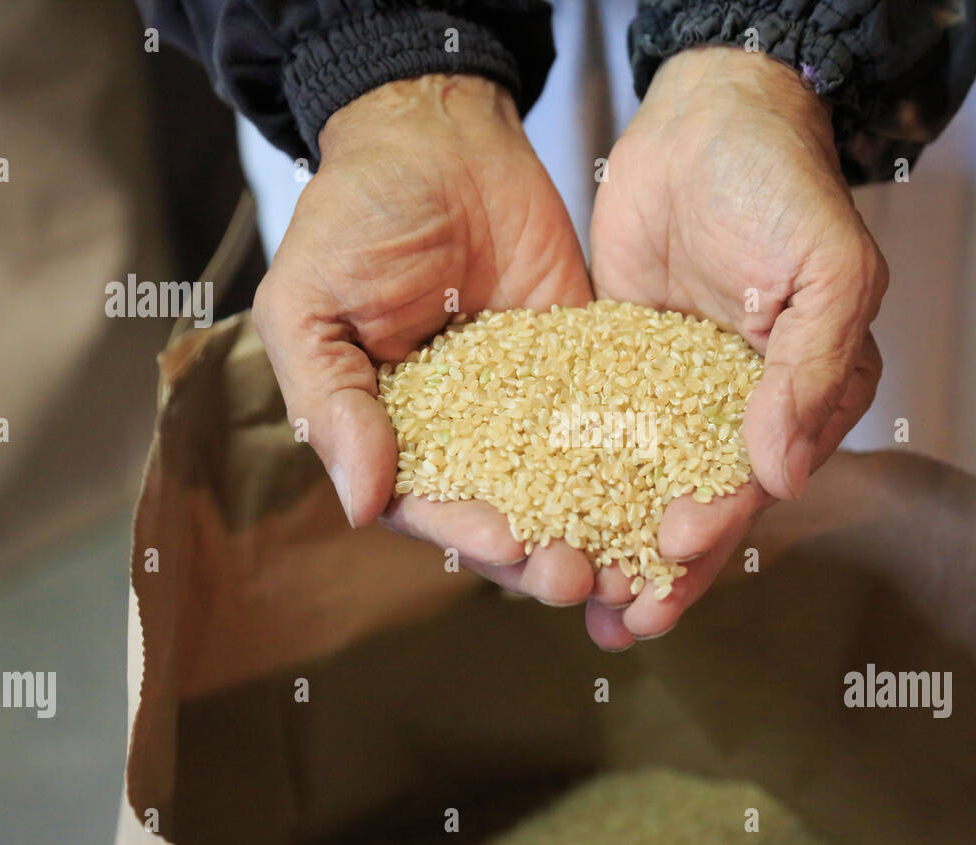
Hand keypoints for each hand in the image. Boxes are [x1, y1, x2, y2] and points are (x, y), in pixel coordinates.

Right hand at [252, 74, 596, 605]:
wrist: (438, 137)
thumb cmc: (354, 215)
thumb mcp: (309, 305)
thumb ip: (329, 402)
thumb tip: (361, 504)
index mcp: (391, 435)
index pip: (427, 506)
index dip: (463, 533)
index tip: (506, 544)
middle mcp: (463, 436)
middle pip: (504, 516)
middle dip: (539, 554)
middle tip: (579, 576)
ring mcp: (527, 408)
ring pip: (563, 488)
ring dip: (593, 529)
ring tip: (630, 561)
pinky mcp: (582, 371)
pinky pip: (608, 422)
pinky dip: (635, 463)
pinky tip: (666, 493)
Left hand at [587, 47, 887, 646]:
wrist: (710, 119)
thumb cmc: (783, 186)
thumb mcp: (826, 270)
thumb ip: (812, 369)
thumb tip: (783, 474)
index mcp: (801, 401)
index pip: (756, 484)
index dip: (717, 527)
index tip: (670, 556)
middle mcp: (739, 412)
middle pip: (698, 508)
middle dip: (659, 573)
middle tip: (618, 625)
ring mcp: (675, 396)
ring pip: (642, 488)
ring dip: (611, 547)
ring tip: (571, 598)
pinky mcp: (620, 373)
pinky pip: (596, 438)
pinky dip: (572, 483)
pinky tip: (538, 519)